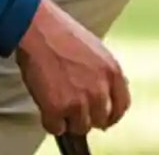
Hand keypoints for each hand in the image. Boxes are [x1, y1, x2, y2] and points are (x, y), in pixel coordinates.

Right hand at [15, 0, 129, 135]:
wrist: (37, 29)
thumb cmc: (62, 34)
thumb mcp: (96, 50)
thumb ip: (104, 74)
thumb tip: (103, 96)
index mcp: (113, 72)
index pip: (121, 107)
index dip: (111, 115)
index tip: (102, 118)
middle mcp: (100, 90)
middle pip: (100, 120)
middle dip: (87, 116)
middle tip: (72, 106)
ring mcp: (79, 101)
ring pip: (79, 127)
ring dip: (68, 119)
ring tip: (56, 100)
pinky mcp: (57, 108)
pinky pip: (56, 128)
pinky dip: (50, 121)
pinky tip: (45, 104)